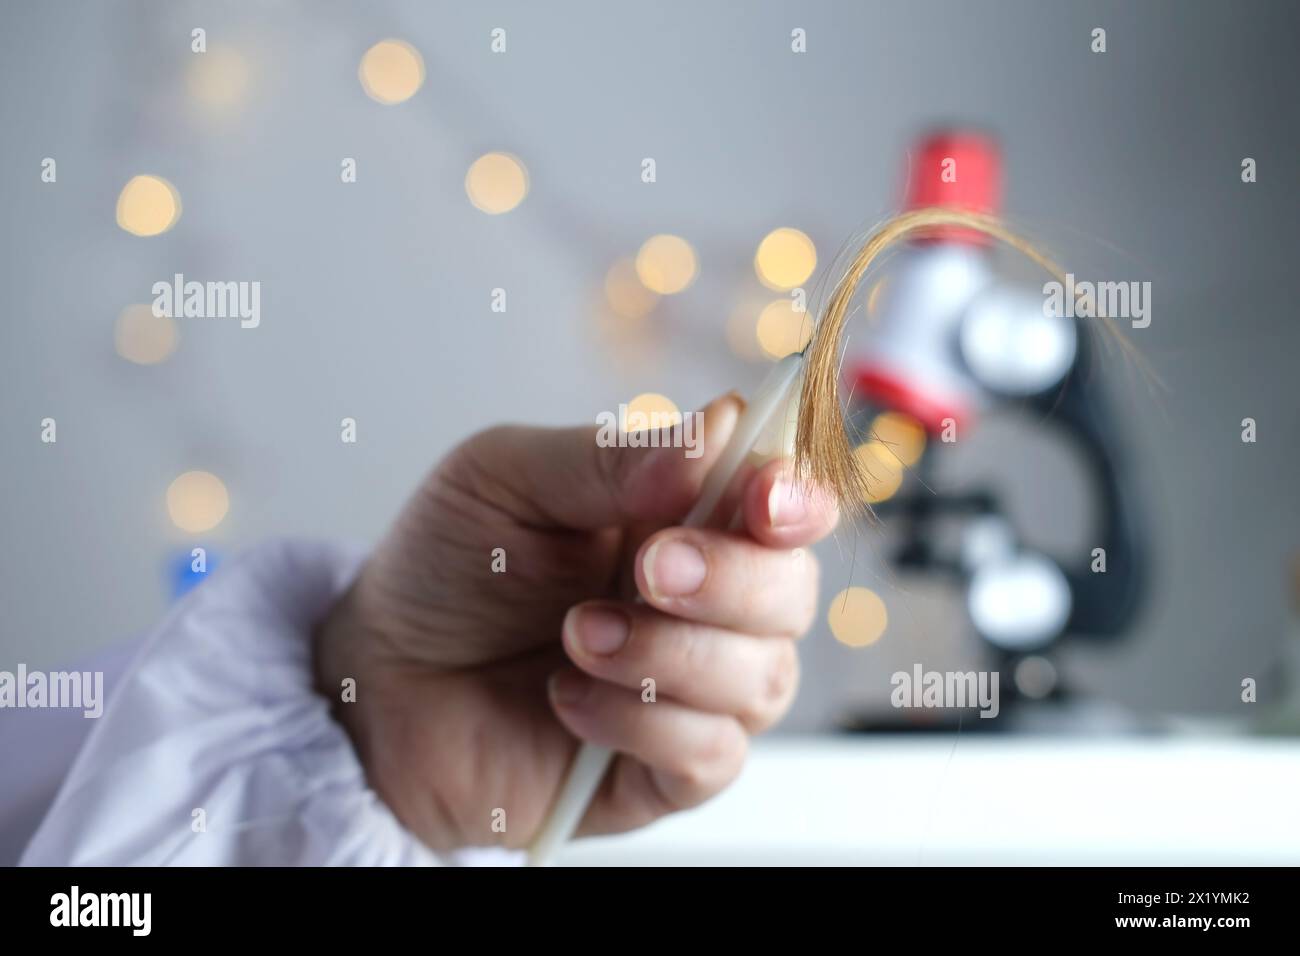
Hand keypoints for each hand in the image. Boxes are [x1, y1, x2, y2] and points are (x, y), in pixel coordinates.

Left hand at [314, 393, 838, 851]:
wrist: (378, 678)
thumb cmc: (446, 568)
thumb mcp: (505, 478)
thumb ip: (608, 457)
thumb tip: (718, 431)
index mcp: (682, 516)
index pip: (785, 502)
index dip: (797, 497)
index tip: (760, 498)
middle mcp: (705, 603)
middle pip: (793, 592)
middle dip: (731, 580)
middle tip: (648, 569)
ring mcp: (690, 688)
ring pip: (764, 678)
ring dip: (669, 655)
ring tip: (576, 636)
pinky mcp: (662, 770)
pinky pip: (710, 754)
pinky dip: (641, 724)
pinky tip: (567, 699)